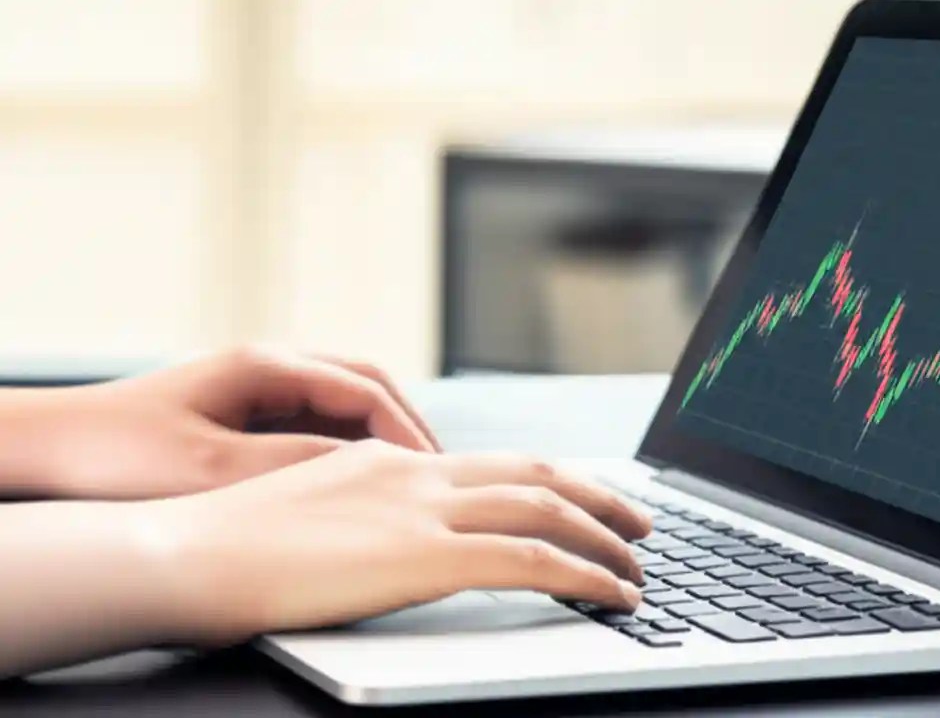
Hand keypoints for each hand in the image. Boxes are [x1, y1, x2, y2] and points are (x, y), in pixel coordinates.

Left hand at [0, 347, 440, 498]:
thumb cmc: (119, 453)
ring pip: (345, 401)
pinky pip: (317, 420)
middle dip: (407, 425)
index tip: (432, 473)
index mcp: (266, 365)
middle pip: (367, 384)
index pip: (366, 391)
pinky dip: (349, 445)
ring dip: (381, 434)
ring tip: (408, 479)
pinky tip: (356, 481)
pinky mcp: (247, 410)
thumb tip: (367, 467)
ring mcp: (259, 385)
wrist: (52, 449)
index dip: (407, 432)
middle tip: (437, 472)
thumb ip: (296, 462)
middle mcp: (270, 365)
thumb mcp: (214, 467)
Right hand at [148, 441, 651, 642]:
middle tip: (639, 522)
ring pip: (546, 510)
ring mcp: (422, 508)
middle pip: (536, 474)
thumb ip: (365, 516)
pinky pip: (531, 559)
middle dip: (599, 498)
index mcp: (388, 462)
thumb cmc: (227, 547)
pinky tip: (610, 594)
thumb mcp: (309, 514)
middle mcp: (416, 472)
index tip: (585, 501)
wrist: (183, 552)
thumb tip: (399, 539)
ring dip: (604, 539)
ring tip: (638, 567)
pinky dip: (584, 574)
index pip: (494, 464)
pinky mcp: (422, 553)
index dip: (552, 482)